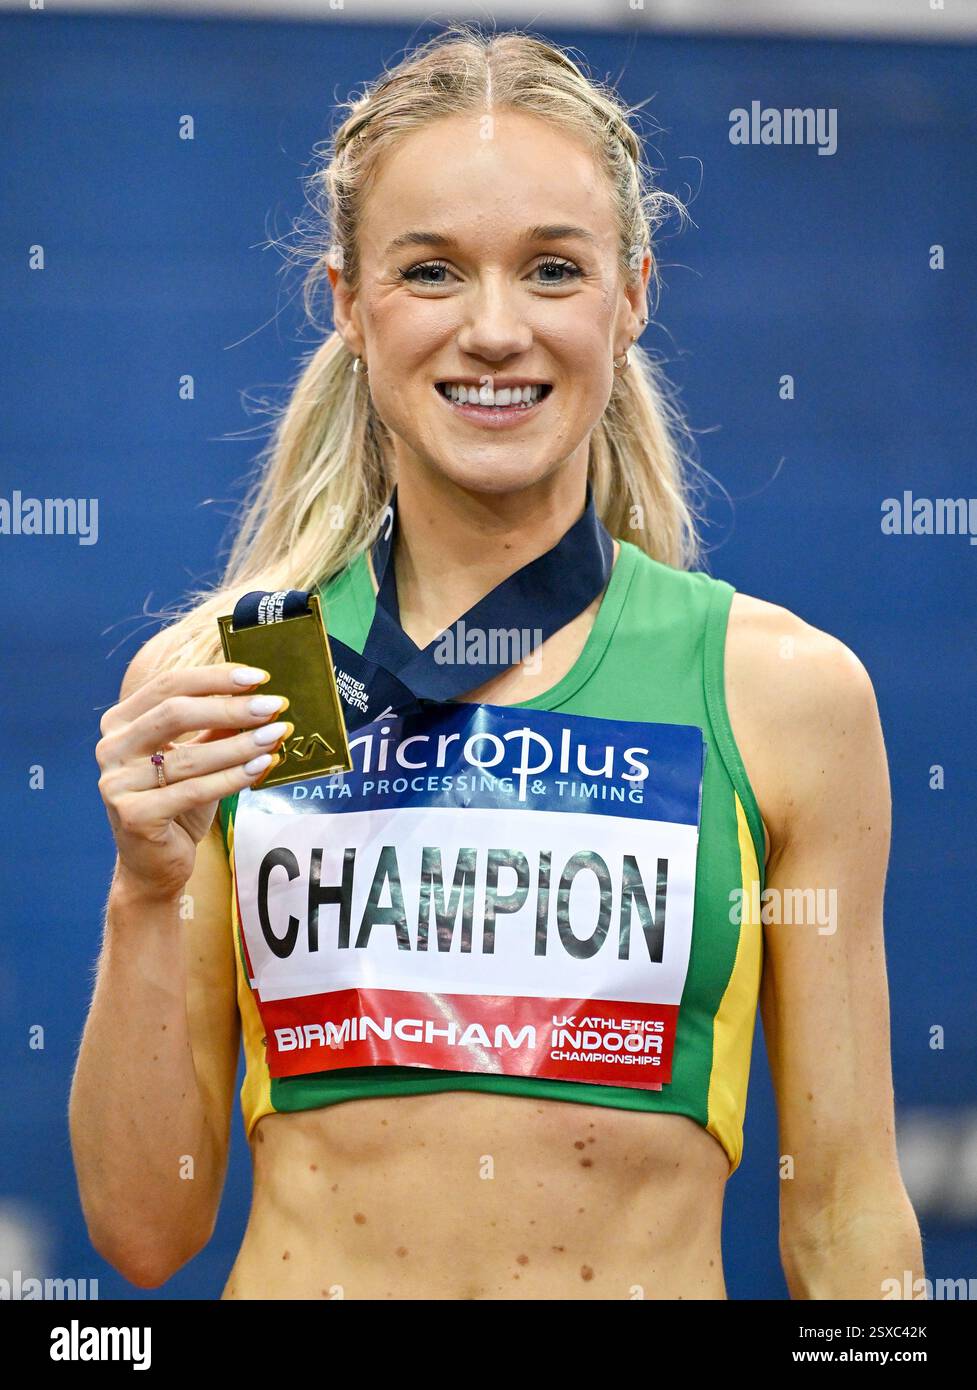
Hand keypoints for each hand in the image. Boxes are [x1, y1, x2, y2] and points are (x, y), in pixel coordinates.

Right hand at [96, 662, 292, 899]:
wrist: (153, 866)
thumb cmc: (177, 804)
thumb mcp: (197, 757)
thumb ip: (216, 726)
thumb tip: (259, 695)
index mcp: (120, 722)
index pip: (168, 685)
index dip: (215, 678)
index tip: (258, 677)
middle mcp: (111, 748)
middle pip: (175, 713)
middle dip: (231, 707)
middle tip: (275, 705)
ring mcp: (117, 783)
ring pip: (189, 756)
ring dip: (240, 743)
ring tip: (277, 735)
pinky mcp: (134, 816)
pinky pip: (194, 790)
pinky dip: (233, 777)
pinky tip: (263, 765)